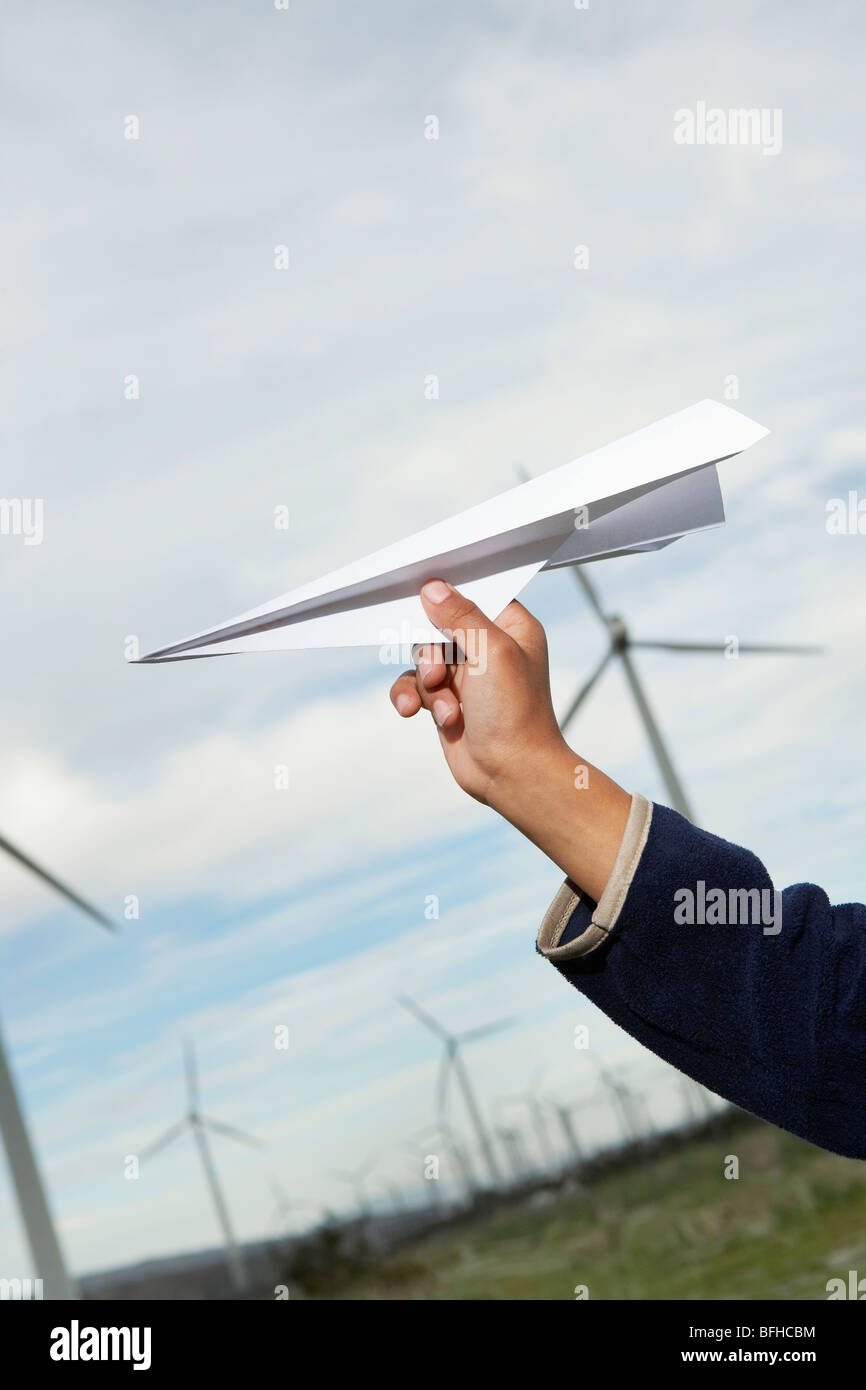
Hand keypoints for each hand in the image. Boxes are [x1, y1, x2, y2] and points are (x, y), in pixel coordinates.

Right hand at [388, 579, 564, 811]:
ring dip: (425, 683)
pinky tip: (415, 713)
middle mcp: (488, 647)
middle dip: (430, 653)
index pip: (474, 593)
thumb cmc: (516, 713)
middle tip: (439, 674)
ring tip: (445, 707)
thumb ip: (460, 616)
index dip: (446, 594)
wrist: (511, 774)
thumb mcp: (492, 652)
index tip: (420, 594)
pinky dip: (412, 697)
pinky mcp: (446, 700)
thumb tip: (432, 587)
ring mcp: (466, 675)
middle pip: (438, 627)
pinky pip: (414, 686)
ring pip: (422, 659)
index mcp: (511, 627)